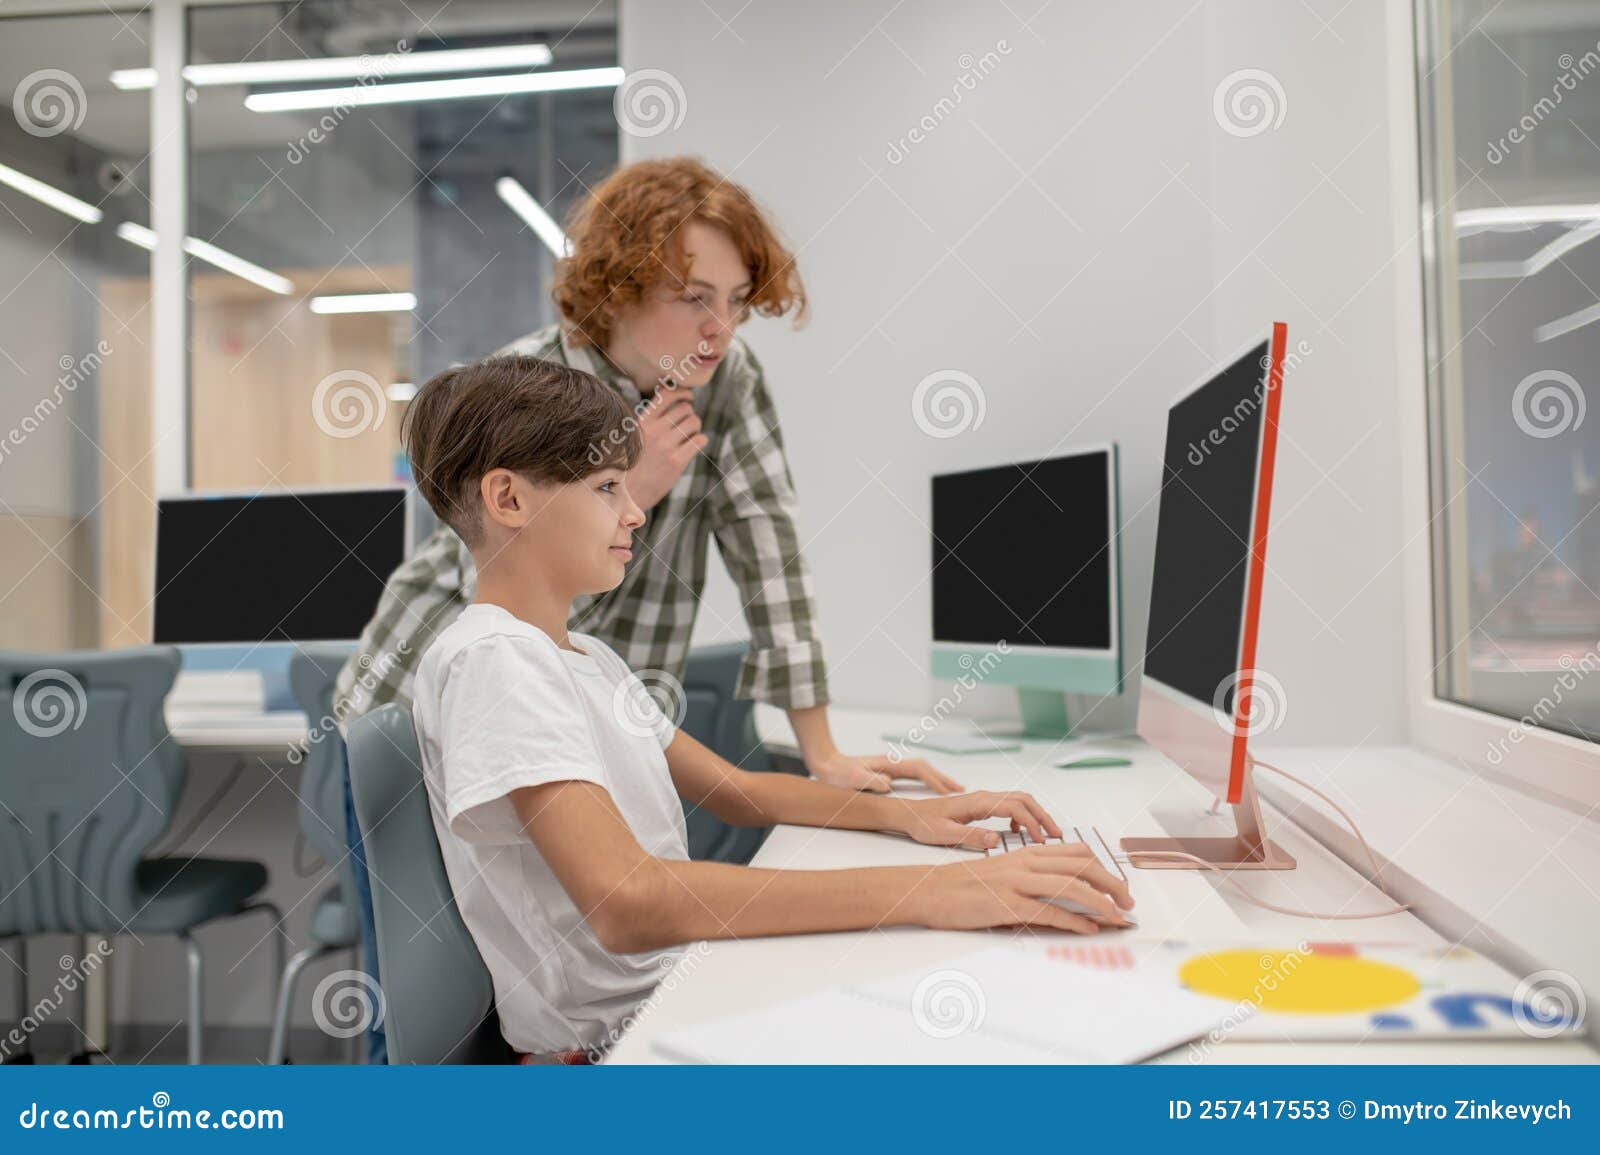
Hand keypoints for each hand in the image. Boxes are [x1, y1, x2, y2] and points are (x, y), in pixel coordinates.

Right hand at [629, 390, 708, 509]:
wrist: (625, 493)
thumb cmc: (630, 464)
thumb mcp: (632, 436)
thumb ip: (648, 420)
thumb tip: (670, 400)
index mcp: (642, 421)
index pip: (667, 394)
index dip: (683, 393)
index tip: (688, 398)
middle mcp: (654, 430)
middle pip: (685, 408)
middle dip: (689, 414)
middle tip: (686, 425)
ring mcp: (666, 445)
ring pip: (694, 422)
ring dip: (695, 428)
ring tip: (689, 436)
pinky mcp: (676, 461)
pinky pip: (699, 440)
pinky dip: (700, 440)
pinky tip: (693, 446)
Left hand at [807, 749, 962, 793]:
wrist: (826, 765)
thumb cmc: (837, 774)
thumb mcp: (852, 778)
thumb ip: (870, 780)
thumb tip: (887, 785)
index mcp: (888, 764)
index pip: (919, 770)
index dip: (934, 780)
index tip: (948, 792)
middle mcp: (893, 763)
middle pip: (925, 768)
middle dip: (943, 778)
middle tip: (962, 789)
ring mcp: (891, 767)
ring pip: (921, 771)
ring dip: (937, 779)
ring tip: (953, 789)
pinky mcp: (888, 773)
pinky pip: (914, 776)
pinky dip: (927, 781)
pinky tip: (931, 789)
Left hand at [892, 790, 1060, 849]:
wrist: (909, 815)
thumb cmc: (923, 824)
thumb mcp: (944, 834)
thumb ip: (971, 836)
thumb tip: (996, 840)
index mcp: (977, 803)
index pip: (1015, 808)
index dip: (1032, 823)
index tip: (1041, 840)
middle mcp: (983, 797)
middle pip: (1023, 799)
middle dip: (1042, 815)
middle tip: (1056, 834)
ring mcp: (982, 800)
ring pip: (1018, 800)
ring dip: (1035, 814)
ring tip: (1045, 834)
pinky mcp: (980, 805)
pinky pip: (1008, 805)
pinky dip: (1021, 815)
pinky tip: (1017, 832)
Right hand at [911, 844, 1135, 934]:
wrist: (929, 890)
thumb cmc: (962, 884)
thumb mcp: (1001, 871)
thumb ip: (1029, 874)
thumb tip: (1061, 887)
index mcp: (1025, 854)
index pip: (1075, 852)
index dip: (1103, 868)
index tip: (1118, 885)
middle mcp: (1025, 863)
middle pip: (1081, 866)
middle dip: (1112, 884)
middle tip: (1129, 901)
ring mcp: (1016, 883)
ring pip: (1071, 886)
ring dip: (1101, 902)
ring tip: (1119, 916)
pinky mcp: (1007, 905)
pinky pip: (1049, 912)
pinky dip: (1074, 921)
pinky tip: (1089, 929)